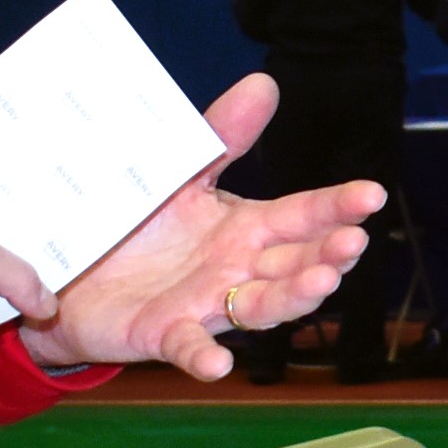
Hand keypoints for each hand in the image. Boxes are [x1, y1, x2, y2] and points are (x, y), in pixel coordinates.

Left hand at [17, 74, 380, 378]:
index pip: (304, 215)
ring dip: (293, 298)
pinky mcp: (165, 332)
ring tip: (320, 284)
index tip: (372, 194)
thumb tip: (265, 83)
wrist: (75, 270)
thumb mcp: (185, 174)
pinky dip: (204, 356)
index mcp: (248, 228)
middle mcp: (238, 269)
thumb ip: (225, 136)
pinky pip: (189, 347)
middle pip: (295, 264)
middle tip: (352, 243)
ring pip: (261, 305)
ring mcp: (206, 304)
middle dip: (327, 255)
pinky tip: (219, 365)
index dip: (339, 207)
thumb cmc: (142, 226)